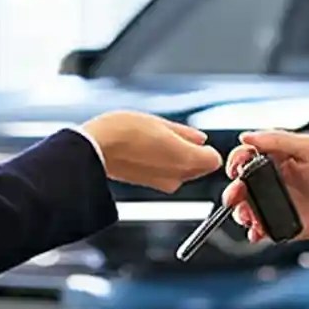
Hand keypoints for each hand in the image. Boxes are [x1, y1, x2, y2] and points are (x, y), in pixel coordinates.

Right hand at [81, 111, 221, 192]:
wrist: (95, 149)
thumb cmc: (124, 133)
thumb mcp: (160, 123)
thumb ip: (185, 133)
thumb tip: (199, 138)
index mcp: (187, 159)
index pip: (214, 159)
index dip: (205, 148)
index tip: (194, 139)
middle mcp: (178, 176)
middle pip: (199, 167)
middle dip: (191, 153)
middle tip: (172, 137)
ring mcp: (163, 183)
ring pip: (182, 172)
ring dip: (175, 158)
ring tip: (155, 141)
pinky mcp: (149, 185)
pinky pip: (165, 175)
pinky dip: (161, 165)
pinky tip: (146, 151)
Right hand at [221, 130, 308, 243]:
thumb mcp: (308, 147)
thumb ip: (278, 139)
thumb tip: (247, 136)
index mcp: (273, 158)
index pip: (245, 155)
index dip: (236, 160)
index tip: (236, 169)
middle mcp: (268, 180)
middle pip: (239, 184)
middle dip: (232, 191)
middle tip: (235, 196)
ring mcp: (269, 202)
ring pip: (242, 207)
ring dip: (240, 212)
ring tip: (249, 216)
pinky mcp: (274, 222)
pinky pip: (255, 227)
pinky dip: (252, 230)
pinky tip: (258, 229)